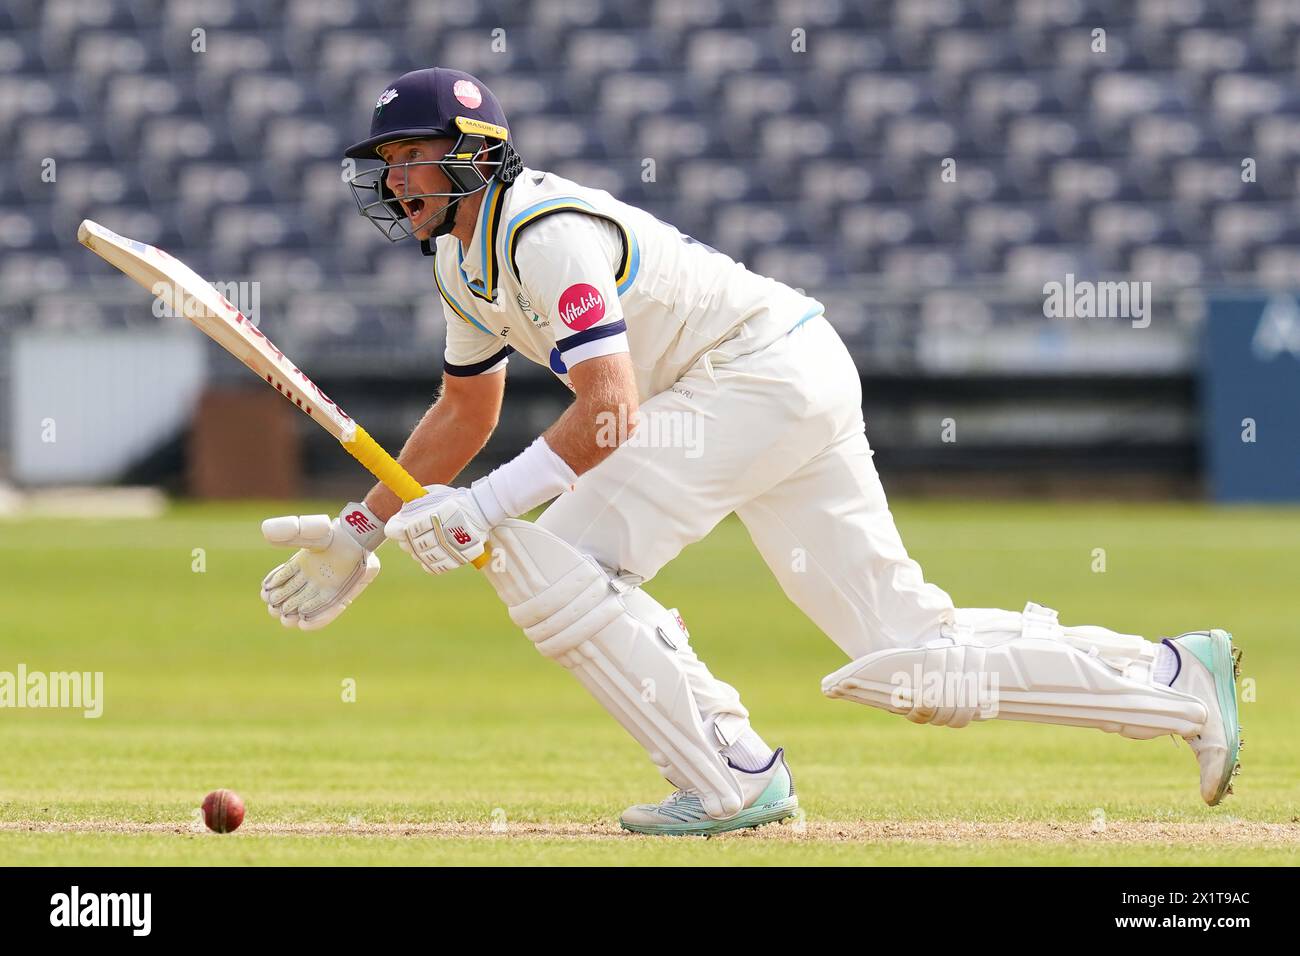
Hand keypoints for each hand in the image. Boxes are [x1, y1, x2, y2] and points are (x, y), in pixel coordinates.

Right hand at [260, 502, 383, 629]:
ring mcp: (327, 587)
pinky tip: (303, 624)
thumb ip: (290, 532)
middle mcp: (313, 577)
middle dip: (281, 604)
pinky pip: (329, 610)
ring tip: (286, 619)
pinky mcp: (343, 594)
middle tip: (274, 608)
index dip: (273, 586)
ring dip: (294, 614)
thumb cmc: (337, 533)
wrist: (360, 538)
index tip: (265, 592)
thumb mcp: (311, 531)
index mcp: (303, 563)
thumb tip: (265, 529)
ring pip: (306, 605)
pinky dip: (317, 618)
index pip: (283, 577)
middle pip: (292, 595)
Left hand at [384, 484, 492, 574]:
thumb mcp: (433, 493)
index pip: (395, 531)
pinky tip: (434, 554)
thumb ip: (415, 501)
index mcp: (425, 519)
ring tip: (428, 543)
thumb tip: (402, 509)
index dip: (395, 529)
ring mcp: (444, 550)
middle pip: (406, 546)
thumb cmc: (456, 500)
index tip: (399, 527)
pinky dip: (430, 563)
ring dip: (420, 551)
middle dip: (408, 540)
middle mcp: (434, 536)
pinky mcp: (454, 560)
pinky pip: (434, 567)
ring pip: (419, 557)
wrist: (482, 511)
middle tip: (415, 534)